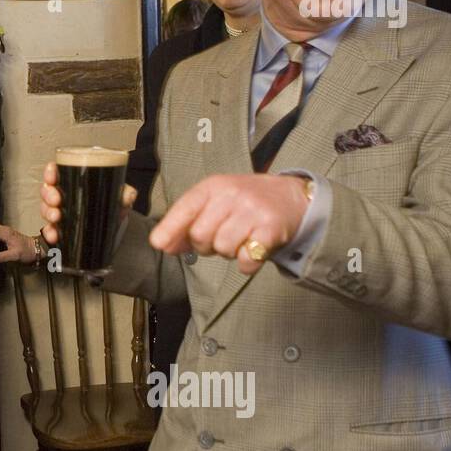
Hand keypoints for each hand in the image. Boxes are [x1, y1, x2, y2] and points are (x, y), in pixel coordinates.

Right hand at [38, 161, 137, 244]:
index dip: (50, 172)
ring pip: (45, 208)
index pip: (56, 172)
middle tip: (57, 200)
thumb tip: (128, 195)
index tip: (52, 177)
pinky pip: (50, 229)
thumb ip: (126, 194)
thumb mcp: (120, 196)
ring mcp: (60, 212)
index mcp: (75, 181)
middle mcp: (64, 195)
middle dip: (48, 194)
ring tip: (56, 217)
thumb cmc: (112, 205)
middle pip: (47, 190)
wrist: (115, 229)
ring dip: (47, 212)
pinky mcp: (60, 228)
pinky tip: (54, 235)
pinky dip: (50, 232)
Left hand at [149, 174, 309, 274]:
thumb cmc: (244, 203)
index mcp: (213, 187)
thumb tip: (161, 244)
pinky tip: (252, 249)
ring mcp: (252, 211)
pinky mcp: (270, 229)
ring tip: (240, 239)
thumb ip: (187, 221)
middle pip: (200, 235)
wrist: (291, 198)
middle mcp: (231, 195)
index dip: (170, 229)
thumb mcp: (214, 202)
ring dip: (228, 252)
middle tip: (221, 237)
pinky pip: (246, 259)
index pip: (185, 208)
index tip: (159, 244)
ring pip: (223, 248)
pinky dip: (246, 263)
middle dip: (205, 245)